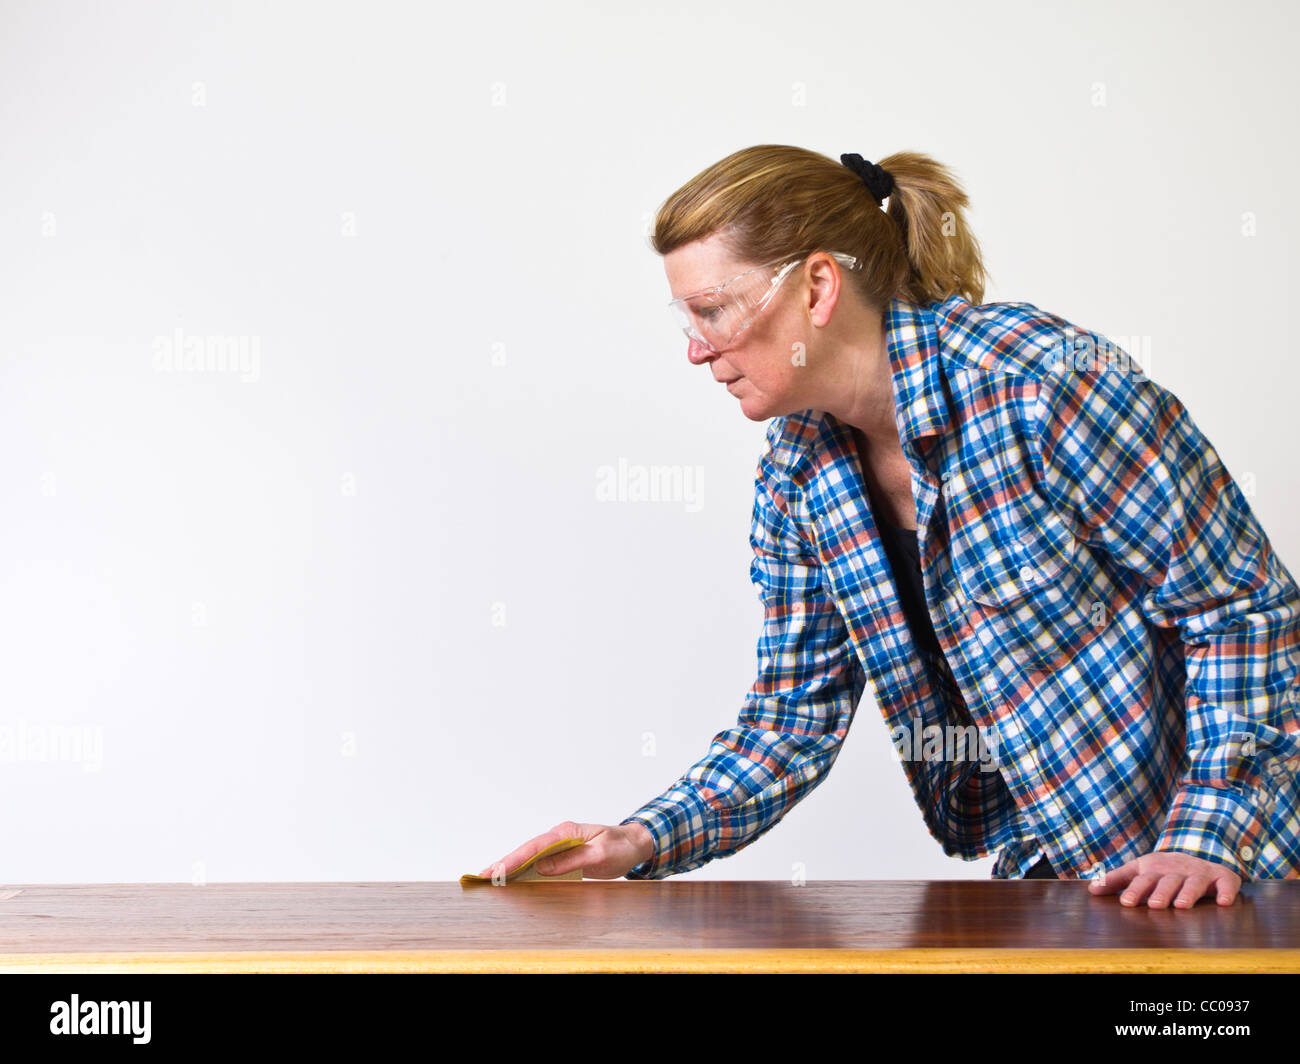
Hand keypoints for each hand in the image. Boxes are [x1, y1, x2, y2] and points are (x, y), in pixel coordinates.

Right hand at [477, 820, 655, 880]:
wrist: (635, 844)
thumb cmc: (621, 846)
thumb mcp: (601, 854)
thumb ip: (573, 860)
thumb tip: (544, 867)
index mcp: (567, 832)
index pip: (536, 847)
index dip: (515, 859)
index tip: (498, 870)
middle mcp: (560, 837)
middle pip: (527, 851)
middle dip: (505, 862)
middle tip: (481, 875)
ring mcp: (560, 847)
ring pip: (531, 857)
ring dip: (511, 867)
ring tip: (489, 878)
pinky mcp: (563, 857)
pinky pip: (540, 864)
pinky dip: (525, 871)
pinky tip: (513, 880)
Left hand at [1087, 851, 1241, 907]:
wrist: (1200, 856)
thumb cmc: (1164, 870)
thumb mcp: (1140, 870)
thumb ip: (1117, 879)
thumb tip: (1091, 890)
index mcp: (1154, 869)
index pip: (1142, 878)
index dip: (1134, 889)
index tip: (1125, 902)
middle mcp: (1176, 870)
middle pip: (1167, 881)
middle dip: (1160, 892)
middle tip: (1153, 905)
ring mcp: (1199, 873)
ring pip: (1194, 883)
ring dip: (1188, 893)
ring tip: (1181, 906)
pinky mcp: (1222, 878)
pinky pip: (1227, 884)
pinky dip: (1227, 892)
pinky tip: (1223, 903)